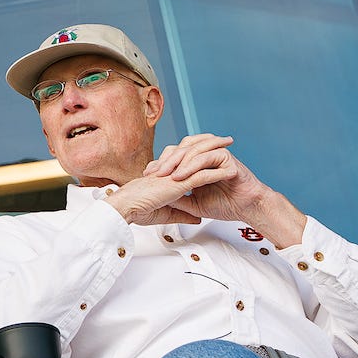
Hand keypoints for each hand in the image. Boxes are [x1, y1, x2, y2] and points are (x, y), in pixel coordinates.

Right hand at [104, 133, 234, 225]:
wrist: (126, 208)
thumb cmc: (138, 210)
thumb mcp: (167, 213)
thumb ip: (184, 213)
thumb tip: (198, 218)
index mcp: (167, 174)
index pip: (187, 159)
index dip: (200, 152)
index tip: (212, 150)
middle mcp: (172, 170)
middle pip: (195, 151)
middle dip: (210, 143)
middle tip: (224, 139)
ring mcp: (176, 174)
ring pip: (200, 158)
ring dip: (218, 151)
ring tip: (230, 145)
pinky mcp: (179, 182)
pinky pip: (203, 175)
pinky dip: (218, 173)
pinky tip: (231, 171)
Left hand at [123, 132, 307, 241]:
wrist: (246, 208)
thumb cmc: (225, 205)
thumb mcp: (193, 203)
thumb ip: (177, 198)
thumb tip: (157, 198)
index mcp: (198, 161)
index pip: (175, 154)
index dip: (160, 163)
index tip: (146, 175)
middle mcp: (206, 153)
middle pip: (181, 148)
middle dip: (165, 160)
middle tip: (153, 174)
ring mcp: (217, 153)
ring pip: (193, 150)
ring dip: (178, 162)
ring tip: (166, 176)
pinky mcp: (227, 157)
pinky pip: (207, 157)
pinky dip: (193, 166)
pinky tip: (182, 176)